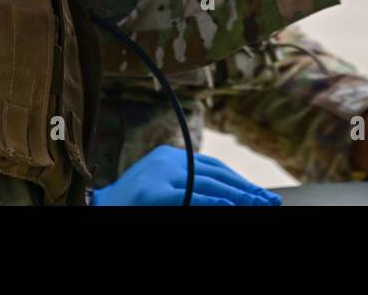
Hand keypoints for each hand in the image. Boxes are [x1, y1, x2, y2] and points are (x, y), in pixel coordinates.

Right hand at [91, 145, 282, 206]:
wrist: (98, 209)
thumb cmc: (132, 205)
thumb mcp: (164, 189)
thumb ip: (189, 187)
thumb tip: (226, 196)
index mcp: (170, 156)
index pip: (213, 165)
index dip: (238, 179)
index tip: (260, 193)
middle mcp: (168, 160)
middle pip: (215, 172)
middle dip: (245, 187)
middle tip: (269, 200)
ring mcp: (161, 175)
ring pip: (208, 182)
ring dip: (238, 195)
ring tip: (260, 204)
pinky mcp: (155, 193)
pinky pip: (192, 195)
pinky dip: (215, 200)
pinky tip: (233, 205)